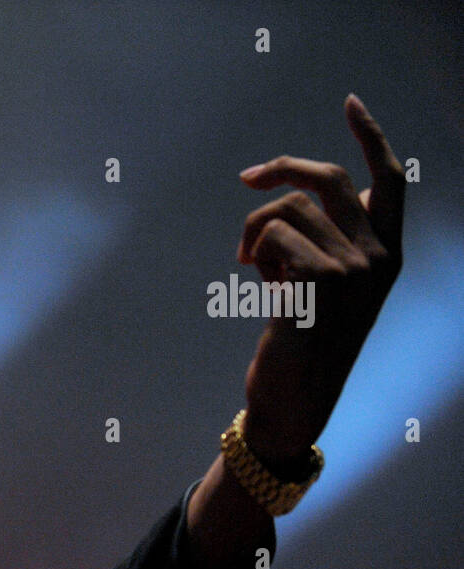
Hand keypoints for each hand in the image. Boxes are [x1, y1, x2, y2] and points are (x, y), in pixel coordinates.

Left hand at [234, 94, 404, 467]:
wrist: (293, 398)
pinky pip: (274, 239)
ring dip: (256, 232)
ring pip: (289, 210)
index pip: (388, 179)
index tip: (350, 103)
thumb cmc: (301, 342)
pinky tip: (262, 287)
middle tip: (245, 179)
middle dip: (281, 169)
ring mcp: (353, 271)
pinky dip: (256, 254)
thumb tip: (288, 201)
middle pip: (328, 178)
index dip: (370, 136)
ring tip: (252, 267)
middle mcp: (379, 257)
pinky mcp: (320, 284)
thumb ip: (323, 242)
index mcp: (387, 253)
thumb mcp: (322, 286)